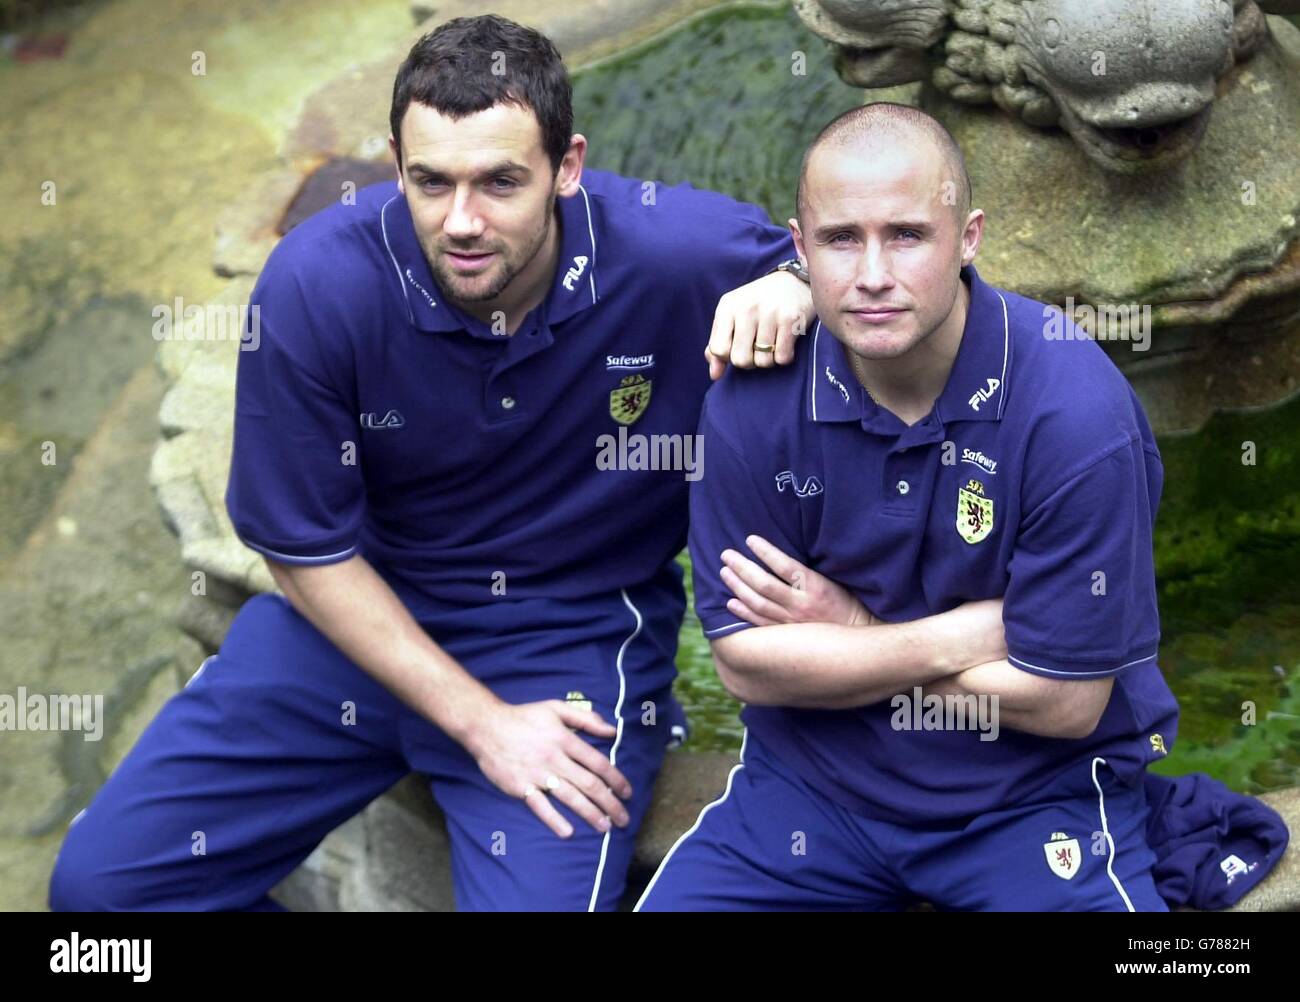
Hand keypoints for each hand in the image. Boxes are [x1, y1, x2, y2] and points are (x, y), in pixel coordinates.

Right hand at [465, 700, 632, 838]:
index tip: (627, 793)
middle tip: (623, 819)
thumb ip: (586, 718)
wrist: (487, 726)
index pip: (598, 763)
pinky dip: (554, 820)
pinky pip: (540, 806)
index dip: (616, 779)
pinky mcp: (520, 786)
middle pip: (589, 784)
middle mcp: (554, 758)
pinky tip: (568, 832)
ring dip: (590, 814)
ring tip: (604, 827)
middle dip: (610, 803)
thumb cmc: (524, 717)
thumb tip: (612, 731)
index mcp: (565, 739)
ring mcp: (537, 774)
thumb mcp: (556, 708)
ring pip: (570, 797)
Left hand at [706, 270, 812, 379]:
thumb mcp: (733, 317)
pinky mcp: (791, 319)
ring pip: (763, 362)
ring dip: (769, 359)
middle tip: (757, 349)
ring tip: (772, 343)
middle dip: (750, 362)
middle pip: (740, 360)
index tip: (738, 347)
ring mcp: (770, 313)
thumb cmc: (758, 305)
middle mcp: (747, 308)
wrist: (795, 281)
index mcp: (727, 306)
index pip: (718, 350)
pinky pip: (782, 358)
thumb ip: (719, 344)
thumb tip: (714, 375)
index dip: (728, 357)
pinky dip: (785, 357)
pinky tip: (785, 342)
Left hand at [720, 534, 875, 626]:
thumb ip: (809, 572)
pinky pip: (761, 623)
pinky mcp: (788, 634)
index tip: (750, 539)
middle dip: (742, 568)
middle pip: (764, 584)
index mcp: (816, 587)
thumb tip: (783, 553)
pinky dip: (743, 612)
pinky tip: (730, 602)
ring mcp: (793, 622)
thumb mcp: (833, 581)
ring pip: (758, 603)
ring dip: (738, 586)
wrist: (858, 635)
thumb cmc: (847, 602)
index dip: (766, 552)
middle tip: (726, 554)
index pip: (785, 566)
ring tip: (724, 572)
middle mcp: (802, 604)